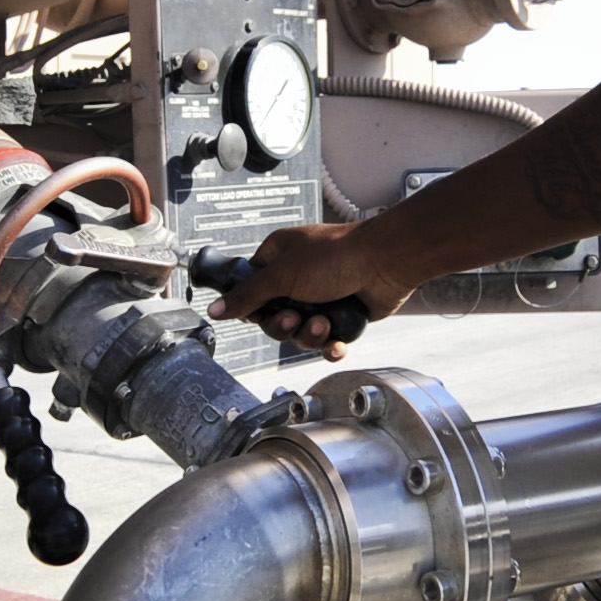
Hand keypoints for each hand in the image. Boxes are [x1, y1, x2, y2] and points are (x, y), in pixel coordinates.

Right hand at [207, 219, 423, 358]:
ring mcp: (321, 298)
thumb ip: (247, 295)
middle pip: (274, 318)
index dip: (253, 308)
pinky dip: (330, 344)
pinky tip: (336, 341)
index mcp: (279, 258)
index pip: (251, 290)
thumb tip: (215, 309)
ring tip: (323, 322)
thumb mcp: (282, 274)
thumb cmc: (338, 256)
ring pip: (300, 333)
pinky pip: (326, 341)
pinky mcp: (341, 316)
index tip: (258, 313)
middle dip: (284, 325)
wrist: (385, 263)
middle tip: (294, 318)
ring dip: (310, 334)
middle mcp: (298, 278)